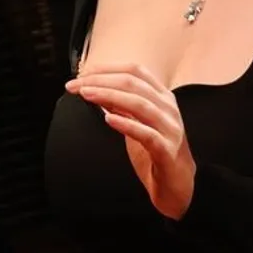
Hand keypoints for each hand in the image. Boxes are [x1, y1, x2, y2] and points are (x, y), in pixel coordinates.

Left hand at [66, 63, 195, 219]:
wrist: (176, 185)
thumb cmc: (155, 151)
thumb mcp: (137, 122)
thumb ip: (121, 105)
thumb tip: (94, 88)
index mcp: (162, 96)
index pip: (135, 70)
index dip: (107, 68)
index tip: (83, 72)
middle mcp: (168, 108)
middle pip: (133, 83)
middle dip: (101, 81)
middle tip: (76, 85)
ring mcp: (170, 129)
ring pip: (140, 104)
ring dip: (109, 96)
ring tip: (86, 95)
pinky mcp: (167, 151)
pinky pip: (147, 134)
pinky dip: (127, 124)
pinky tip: (108, 120)